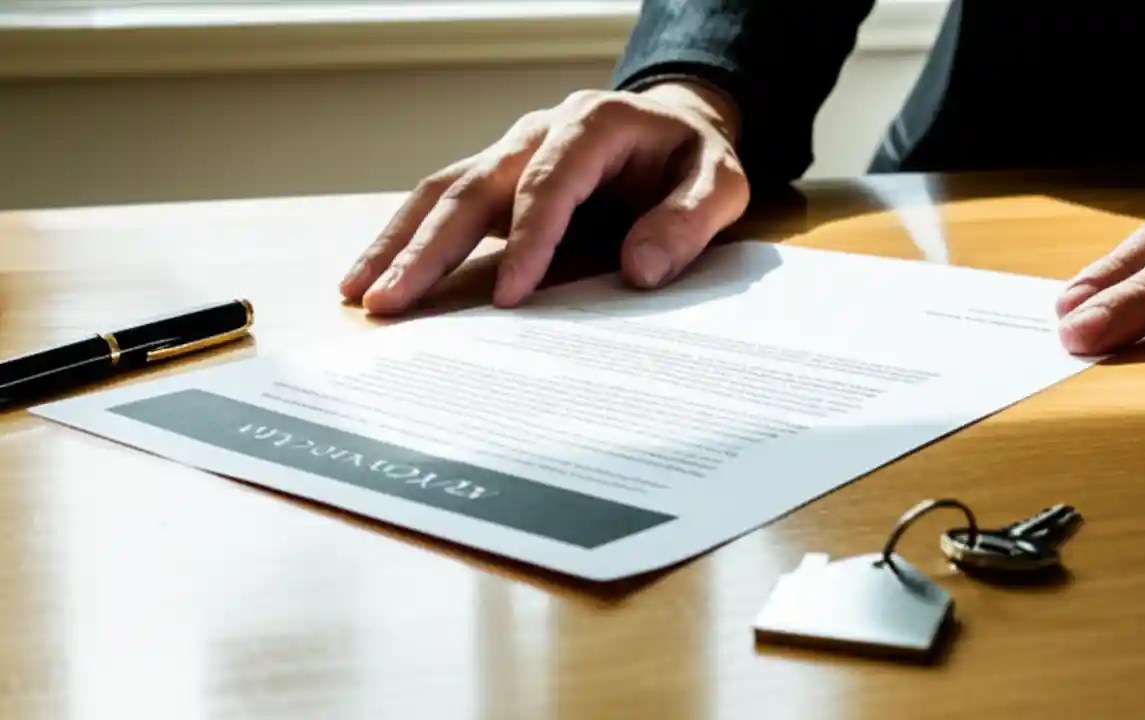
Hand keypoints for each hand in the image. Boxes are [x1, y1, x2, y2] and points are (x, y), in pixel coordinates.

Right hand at [340, 82, 748, 313]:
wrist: (671, 130)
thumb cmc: (690, 161)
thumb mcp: (720, 184)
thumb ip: (688, 221)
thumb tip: (639, 269)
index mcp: (593, 125)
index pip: (550, 185)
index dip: (528, 241)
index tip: (510, 297)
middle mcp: (537, 133)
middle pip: (472, 187)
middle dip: (428, 248)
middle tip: (391, 302)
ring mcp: (508, 153)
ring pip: (441, 192)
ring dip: (397, 243)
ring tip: (358, 294)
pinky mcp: (494, 179)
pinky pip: (442, 205)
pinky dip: (406, 239)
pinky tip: (377, 276)